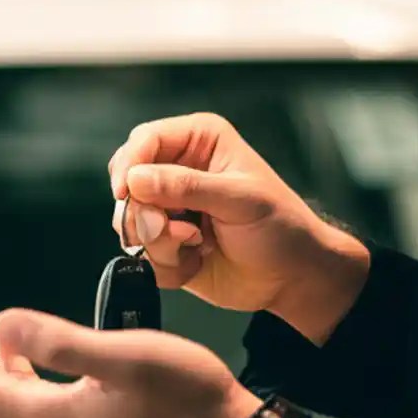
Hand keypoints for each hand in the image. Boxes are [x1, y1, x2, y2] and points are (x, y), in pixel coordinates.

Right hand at [108, 113, 369, 344]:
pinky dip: (166, 262)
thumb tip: (135, 180)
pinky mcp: (165, 242)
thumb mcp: (238, 199)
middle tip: (179, 229)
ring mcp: (169, 208)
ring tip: (197, 244)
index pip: (144, 140)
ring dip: (159, 241)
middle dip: (144, 211)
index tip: (126, 192)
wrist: (291, 276)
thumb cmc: (279, 226)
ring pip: (129, 221)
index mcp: (199, 141)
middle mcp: (178, 170)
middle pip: (127, 182)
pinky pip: (142, 253)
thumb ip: (186, 187)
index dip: (130, 164)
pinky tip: (196, 260)